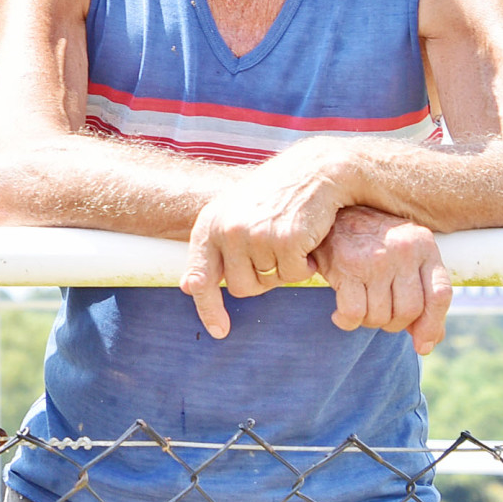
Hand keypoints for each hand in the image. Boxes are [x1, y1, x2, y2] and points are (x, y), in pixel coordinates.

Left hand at [180, 141, 349, 338]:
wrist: (314, 170)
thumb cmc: (274, 195)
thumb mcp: (234, 214)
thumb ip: (212, 249)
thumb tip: (188, 287)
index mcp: (210, 224)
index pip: (201, 278)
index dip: (208, 308)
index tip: (219, 331)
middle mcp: (228, 230)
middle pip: (242, 288)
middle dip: (262, 279)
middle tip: (276, 253)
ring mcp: (256, 235)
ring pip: (270, 283)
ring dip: (285, 269)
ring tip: (291, 239)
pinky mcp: (285, 240)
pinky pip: (294, 277)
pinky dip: (305, 266)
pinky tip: (307, 241)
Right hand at [308, 206, 451, 353]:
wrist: (330, 216)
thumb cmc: (372, 242)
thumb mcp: (404, 258)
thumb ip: (422, 295)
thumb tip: (430, 342)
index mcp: (423, 245)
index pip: (440, 295)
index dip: (433, 325)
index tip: (422, 346)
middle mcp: (403, 250)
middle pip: (409, 311)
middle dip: (394, 324)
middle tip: (380, 315)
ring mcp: (375, 258)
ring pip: (380, 316)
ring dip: (368, 322)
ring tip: (360, 306)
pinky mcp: (347, 266)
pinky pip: (354, 314)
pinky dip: (346, 321)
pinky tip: (340, 313)